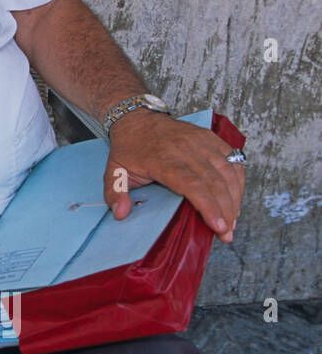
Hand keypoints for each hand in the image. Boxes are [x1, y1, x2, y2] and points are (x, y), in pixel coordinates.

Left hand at [103, 112, 244, 242]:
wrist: (137, 118)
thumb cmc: (129, 148)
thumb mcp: (114, 170)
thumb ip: (114, 193)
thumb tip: (120, 214)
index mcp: (162, 159)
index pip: (192, 184)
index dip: (208, 206)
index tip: (218, 227)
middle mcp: (185, 149)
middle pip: (214, 182)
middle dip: (225, 211)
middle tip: (226, 235)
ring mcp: (201, 142)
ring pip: (227, 172)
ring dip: (234, 199)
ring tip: (232, 222)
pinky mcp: (211, 138)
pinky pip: (233, 161)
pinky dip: (238, 182)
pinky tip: (236, 199)